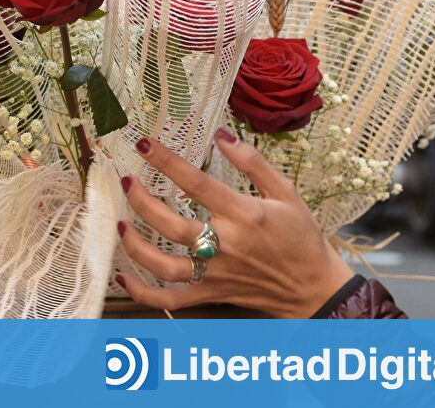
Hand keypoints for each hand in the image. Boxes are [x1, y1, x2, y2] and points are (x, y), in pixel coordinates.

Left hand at [114, 130, 353, 317]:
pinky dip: (142, 292)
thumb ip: (253, 162)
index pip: (196, 184)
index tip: (145, 144)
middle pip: (171, 225)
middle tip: (128, 181)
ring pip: (163, 264)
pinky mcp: (212, 294)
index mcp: (244, 215)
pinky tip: (123, 276)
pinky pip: (170, 299)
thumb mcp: (285, 192)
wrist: (313, 285)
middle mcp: (226, 245)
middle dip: (142, 201)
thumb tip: (221, 135)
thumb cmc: (301, 236)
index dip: (167, 162)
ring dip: (136, 245)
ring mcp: (216, 274)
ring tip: (120, 223)